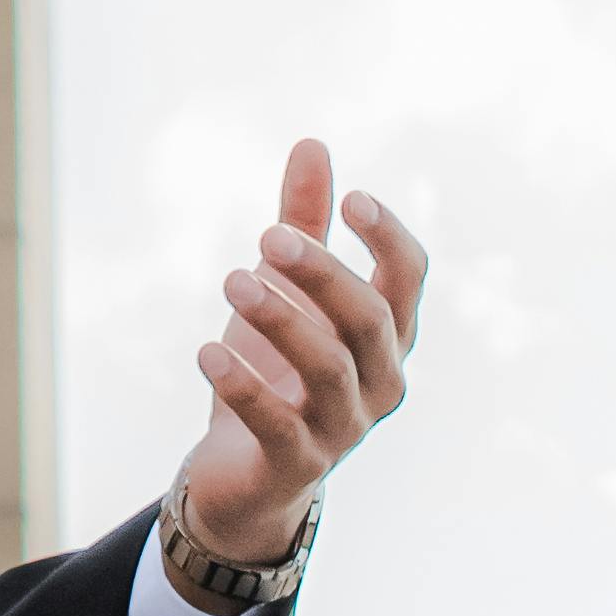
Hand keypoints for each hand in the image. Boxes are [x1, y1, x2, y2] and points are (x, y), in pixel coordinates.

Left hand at [175, 137, 423, 581]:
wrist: (245, 472)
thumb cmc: (277, 366)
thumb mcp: (287, 290)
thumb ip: (304, 223)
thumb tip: (312, 143)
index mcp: (386, 333)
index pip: (409, 279)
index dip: (389, 239)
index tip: (353, 199)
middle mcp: (379, 380)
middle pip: (370, 320)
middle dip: (322, 274)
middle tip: (265, 235)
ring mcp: (344, 427)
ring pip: (328, 370)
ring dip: (281, 321)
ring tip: (231, 281)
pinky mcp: (298, 464)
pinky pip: (279, 425)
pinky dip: (244, 386)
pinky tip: (206, 350)